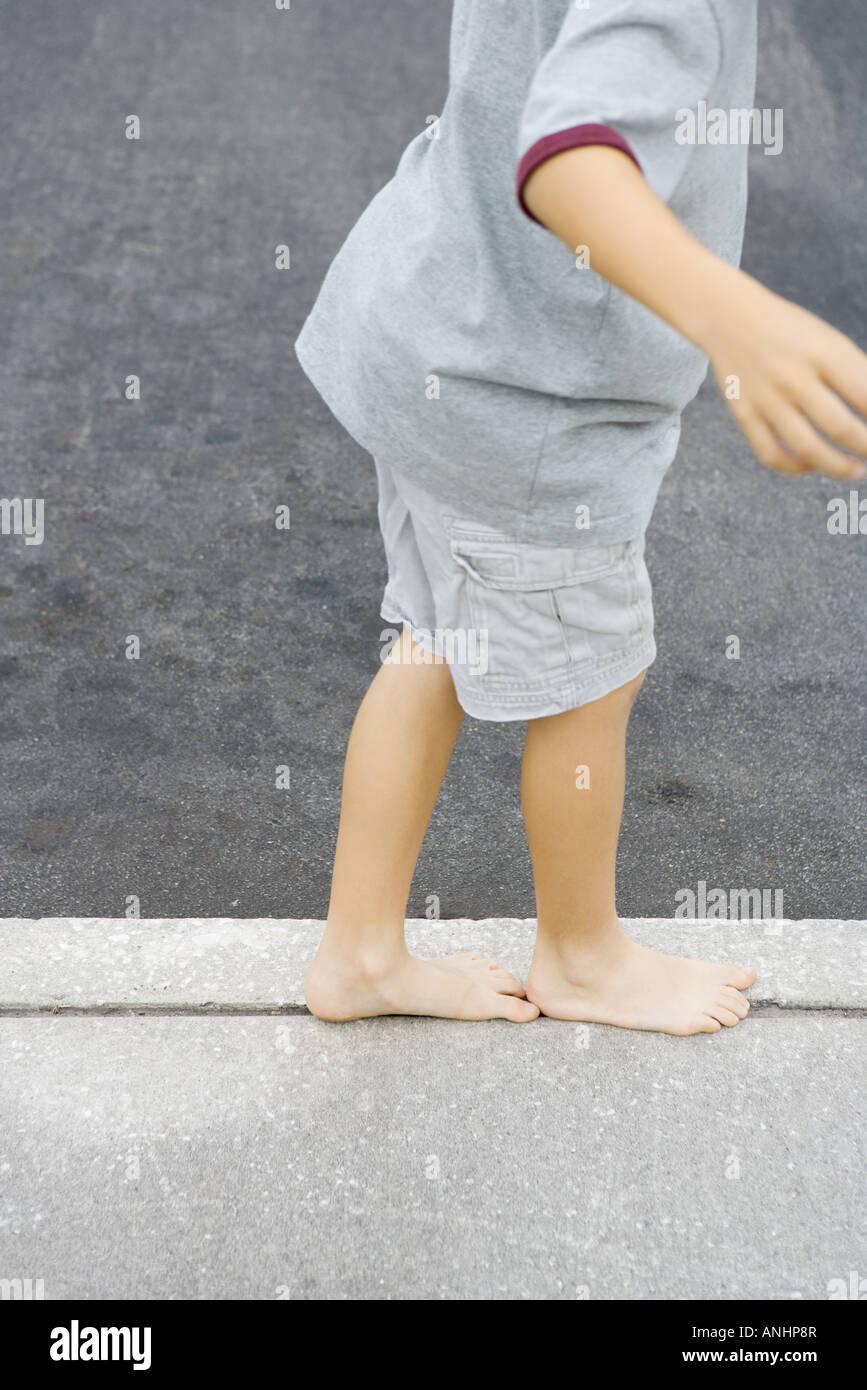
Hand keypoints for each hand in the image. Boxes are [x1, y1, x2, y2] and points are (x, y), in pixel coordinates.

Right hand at [703, 274, 866, 479]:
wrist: (730, 318)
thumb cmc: (790, 331)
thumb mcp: (829, 340)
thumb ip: (855, 373)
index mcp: (822, 353)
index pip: (864, 395)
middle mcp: (794, 377)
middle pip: (839, 427)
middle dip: (866, 447)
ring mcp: (767, 399)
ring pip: (807, 448)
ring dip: (838, 466)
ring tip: (856, 471)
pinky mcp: (745, 415)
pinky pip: (772, 454)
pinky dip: (797, 467)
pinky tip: (813, 465)